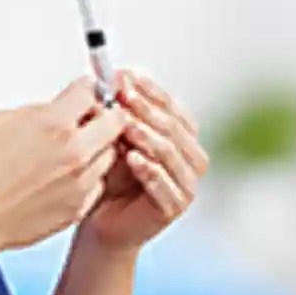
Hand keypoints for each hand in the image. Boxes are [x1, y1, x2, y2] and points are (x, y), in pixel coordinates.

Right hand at [0, 78, 129, 255]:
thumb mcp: (3, 120)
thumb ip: (41, 110)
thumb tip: (59, 106)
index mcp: (55, 124)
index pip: (92, 92)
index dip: (87, 90)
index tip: (85, 92)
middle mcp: (75, 152)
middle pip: (115, 122)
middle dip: (103, 115)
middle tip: (89, 117)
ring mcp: (80, 182)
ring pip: (110, 154)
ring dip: (97, 147)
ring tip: (71, 150)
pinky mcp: (78, 207)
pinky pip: (97, 183)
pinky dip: (88, 176)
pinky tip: (65, 175)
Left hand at [79, 69, 208, 250]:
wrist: (103, 219)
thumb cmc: (111, 175)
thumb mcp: (116, 136)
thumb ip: (122, 110)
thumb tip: (119, 74)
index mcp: (184, 136)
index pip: (172, 106)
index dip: (149, 90)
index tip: (125, 76)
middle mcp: (192, 157)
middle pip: (172, 126)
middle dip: (145, 108)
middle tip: (122, 96)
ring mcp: (187, 183)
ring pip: (169, 152)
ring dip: (146, 135)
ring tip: (124, 125)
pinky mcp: (175, 207)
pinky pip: (164, 184)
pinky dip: (148, 169)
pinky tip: (132, 159)